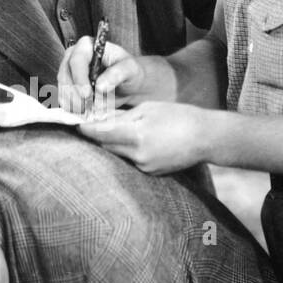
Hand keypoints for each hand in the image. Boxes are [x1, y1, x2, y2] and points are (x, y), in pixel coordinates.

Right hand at [57, 36, 143, 115]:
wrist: (126, 84)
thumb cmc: (129, 72)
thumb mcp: (130, 69)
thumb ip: (118, 73)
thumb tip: (100, 85)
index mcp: (88, 46)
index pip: (77, 60)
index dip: (80, 78)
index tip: (87, 94)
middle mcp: (74, 56)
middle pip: (65, 74)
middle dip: (75, 94)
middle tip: (87, 107)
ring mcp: (68, 71)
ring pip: (62, 87)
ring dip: (72, 102)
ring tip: (87, 111)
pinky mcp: (67, 86)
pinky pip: (63, 97)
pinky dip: (70, 107)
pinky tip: (81, 112)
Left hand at [78, 101, 211, 174]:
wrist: (206, 137)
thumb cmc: (178, 116)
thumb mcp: (148, 109)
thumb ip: (122, 116)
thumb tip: (100, 118)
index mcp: (137, 135)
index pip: (101, 134)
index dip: (86, 129)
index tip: (76, 123)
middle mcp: (138, 155)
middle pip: (106, 146)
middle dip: (98, 136)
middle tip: (89, 125)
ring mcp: (144, 167)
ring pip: (118, 154)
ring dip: (113, 144)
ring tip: (114, 131)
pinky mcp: (150, 173)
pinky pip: (131, 161)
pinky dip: (128, 151)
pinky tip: (136, 141)